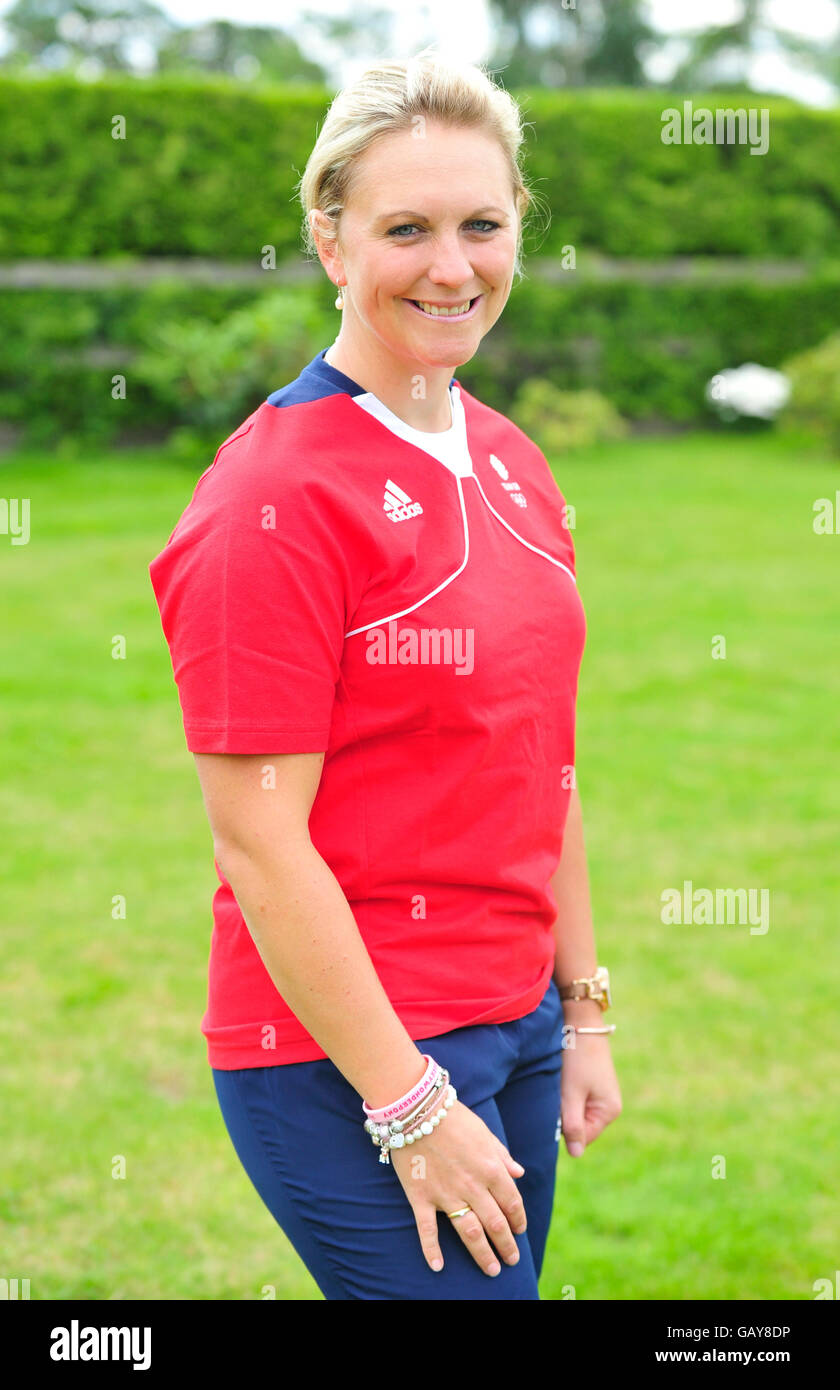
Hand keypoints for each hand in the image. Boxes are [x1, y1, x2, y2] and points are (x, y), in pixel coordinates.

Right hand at [389, 1098, 526, 1276]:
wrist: (417, 1108)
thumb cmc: (453, 1116)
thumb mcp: (485, 1132)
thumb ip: (502, 1156)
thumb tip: (519, 1173)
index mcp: (491, 1169)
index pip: (512, 1203)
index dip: (519, 1220)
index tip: (520, 1230)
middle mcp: (473, 1186)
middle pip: (496, 1224)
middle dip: (507, 1245)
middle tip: (512, 1261)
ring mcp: (446, 1194)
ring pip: (470, 1233)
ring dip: (483, 1255)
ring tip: (492, 1270)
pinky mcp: (421, 1197)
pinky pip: (427, 1230)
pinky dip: (431, 1250)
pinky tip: (437, 1267)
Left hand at [559, 1030, 621, 1156]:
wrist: (582, 1025)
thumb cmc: (577, 1059)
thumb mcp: (572, 1094)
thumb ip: (573, 1125)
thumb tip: (576, 1155)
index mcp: (609, 1111)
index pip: (583, 1138)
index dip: (565, 1128)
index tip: (556, 1106)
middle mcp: (609, 1107)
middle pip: (580, 1127)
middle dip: (564, 1116)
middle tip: (559, 1093)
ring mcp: (603, 1097)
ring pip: (576, 1114)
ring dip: (565, 1105)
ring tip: (563, 1084)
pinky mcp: (594, 1087)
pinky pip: (578, 1102)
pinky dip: (568, 1095)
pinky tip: (565, 1080)